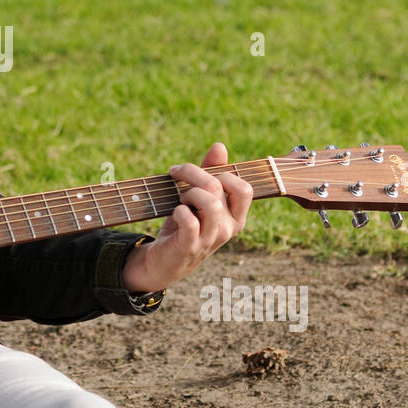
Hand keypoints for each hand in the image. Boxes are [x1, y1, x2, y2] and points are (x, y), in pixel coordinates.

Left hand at [120, 143, 251, 291]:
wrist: (163, 261)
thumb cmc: (183, 225)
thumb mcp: (197, 198)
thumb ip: (210, 173)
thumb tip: (220, 146)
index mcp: (235, 215)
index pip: (244, 188)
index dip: (219, 172)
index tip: (195, 171)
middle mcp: (228, 228)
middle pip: (220, 187)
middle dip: (194, 174)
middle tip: (176, 177)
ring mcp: (211, 239)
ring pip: (210, 203)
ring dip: (188, 193)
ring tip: (179, 199)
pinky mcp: (190, 247)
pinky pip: (190, 222)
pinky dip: (179, 211)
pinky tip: (175, 212)